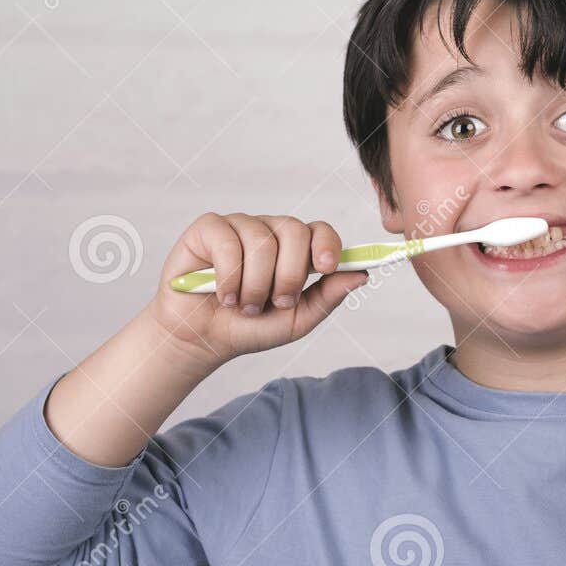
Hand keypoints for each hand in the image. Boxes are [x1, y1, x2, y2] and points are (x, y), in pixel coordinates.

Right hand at [147, 212, 367, 366]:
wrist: (203, 339)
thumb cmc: (250, 327)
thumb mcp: (297, 320)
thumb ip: (328, 297)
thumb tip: (361, 275)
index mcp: (295, 250)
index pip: (320, 230)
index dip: (327, 244)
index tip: (327, 266)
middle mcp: (270, 232)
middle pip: (294, 231)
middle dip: (289, 275)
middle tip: (277, 302)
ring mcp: (240, 226)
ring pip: (261, 241)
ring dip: (255, 285)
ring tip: (245, 306)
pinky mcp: (209, 228)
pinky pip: (228, 242)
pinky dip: (228, 277)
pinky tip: (223, 295)